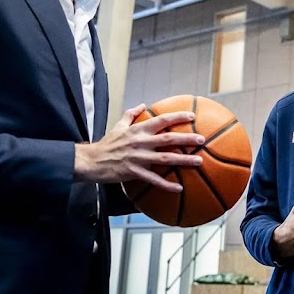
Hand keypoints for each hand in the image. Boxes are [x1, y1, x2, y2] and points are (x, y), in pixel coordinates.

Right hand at [73, 104, 204, 191]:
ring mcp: (138, 158)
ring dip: (183, 160)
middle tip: (202, 139)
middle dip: (186, 139)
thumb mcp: (118, 125)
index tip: (192, 117)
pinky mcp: (133, 173)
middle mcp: (140, 142)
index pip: (161, 120)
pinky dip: (166, 185)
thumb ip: (131, 115)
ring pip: (165, 159)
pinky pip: (153, 179)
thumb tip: (142, 104)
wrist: (91, 161)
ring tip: (198, 161)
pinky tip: (179, 188)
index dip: (177, 117)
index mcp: (138, 130)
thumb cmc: (106, 144)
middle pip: (168, 139)